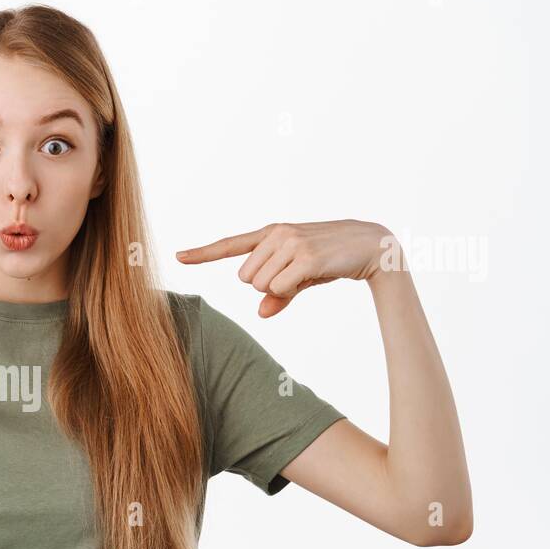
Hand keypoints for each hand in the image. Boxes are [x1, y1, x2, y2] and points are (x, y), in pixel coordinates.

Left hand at [176, 219, 393, 317]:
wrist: (371, 246)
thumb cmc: (331, 260)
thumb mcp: (301, 277)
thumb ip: (278, 294)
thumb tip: (260, 314)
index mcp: (271, 234)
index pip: (230, 245)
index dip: (203, 253)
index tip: (178, 257)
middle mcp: (276, 234)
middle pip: (246, 279)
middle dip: (268, 286)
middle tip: (298, 275)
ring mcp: (290, 242)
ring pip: (261, 285)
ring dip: (282, 289)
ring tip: (308, 273)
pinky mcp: (304, 256)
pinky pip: (279, 288)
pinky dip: (293, 291)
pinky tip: (314, 275)